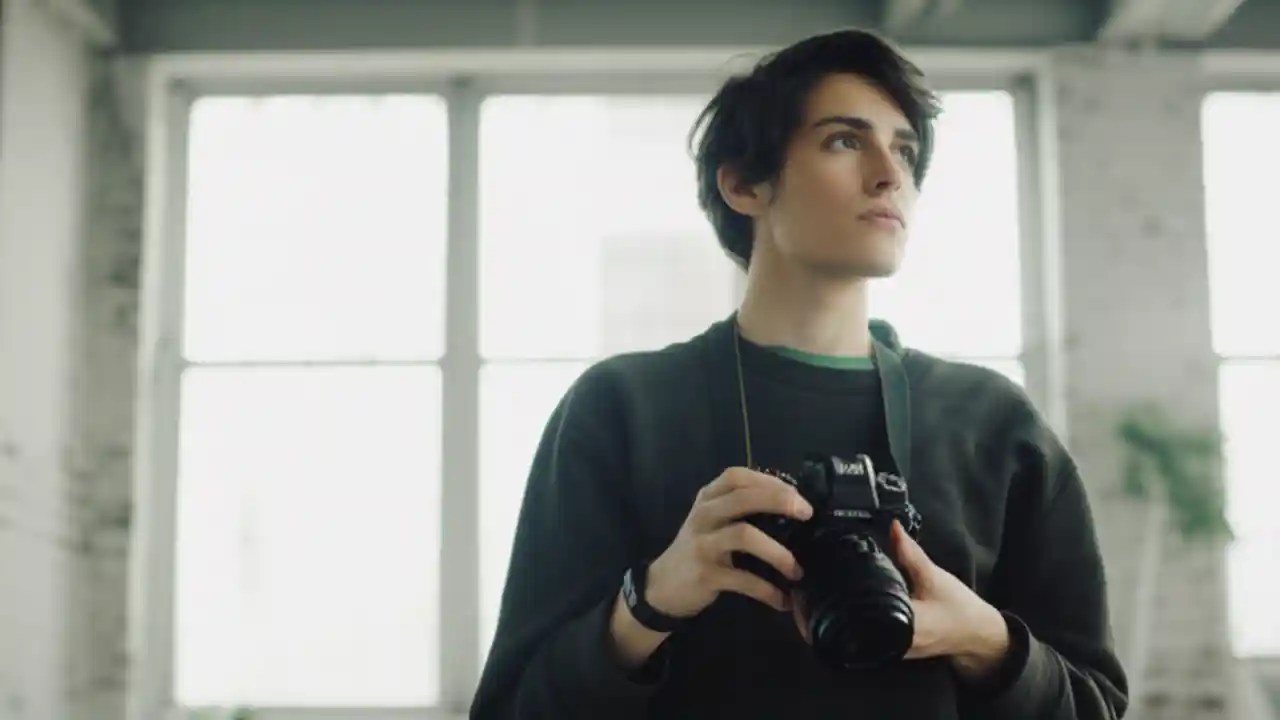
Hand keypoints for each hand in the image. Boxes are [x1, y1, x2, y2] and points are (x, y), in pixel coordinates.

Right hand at [646, 467, 811, 617]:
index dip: (769, 481)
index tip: (797, 494)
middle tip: (807, 514)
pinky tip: (782, 600)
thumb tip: (793, 509)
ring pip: (744, 535)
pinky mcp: (705, 574)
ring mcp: (703, 544)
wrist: (662, 586)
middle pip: (743, 498)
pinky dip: (767, 591)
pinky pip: (743, 580)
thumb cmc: (698, 549)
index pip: (737, 477)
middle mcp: (704, 515)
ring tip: (797, 569)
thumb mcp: (712, 521)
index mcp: (708, 498)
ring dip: (777, 552)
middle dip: (779, 501)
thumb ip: (740, 509)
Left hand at [790, 520, 1010, 681]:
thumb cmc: (958, 606)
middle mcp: (889, 643)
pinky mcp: (887, 645)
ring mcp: (886, 648)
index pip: (852, 624)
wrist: (975, 633)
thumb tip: (891, 525)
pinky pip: (856, 635)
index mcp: (901, 626)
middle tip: (797, 591)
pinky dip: (840, 622)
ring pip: (845, 639)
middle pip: (840, 636)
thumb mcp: (934, 576)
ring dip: (824, 621)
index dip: (823, 613)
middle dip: (815, 618)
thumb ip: (910, 553)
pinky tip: (829, 604)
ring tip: (805, 595)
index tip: (805, 593)